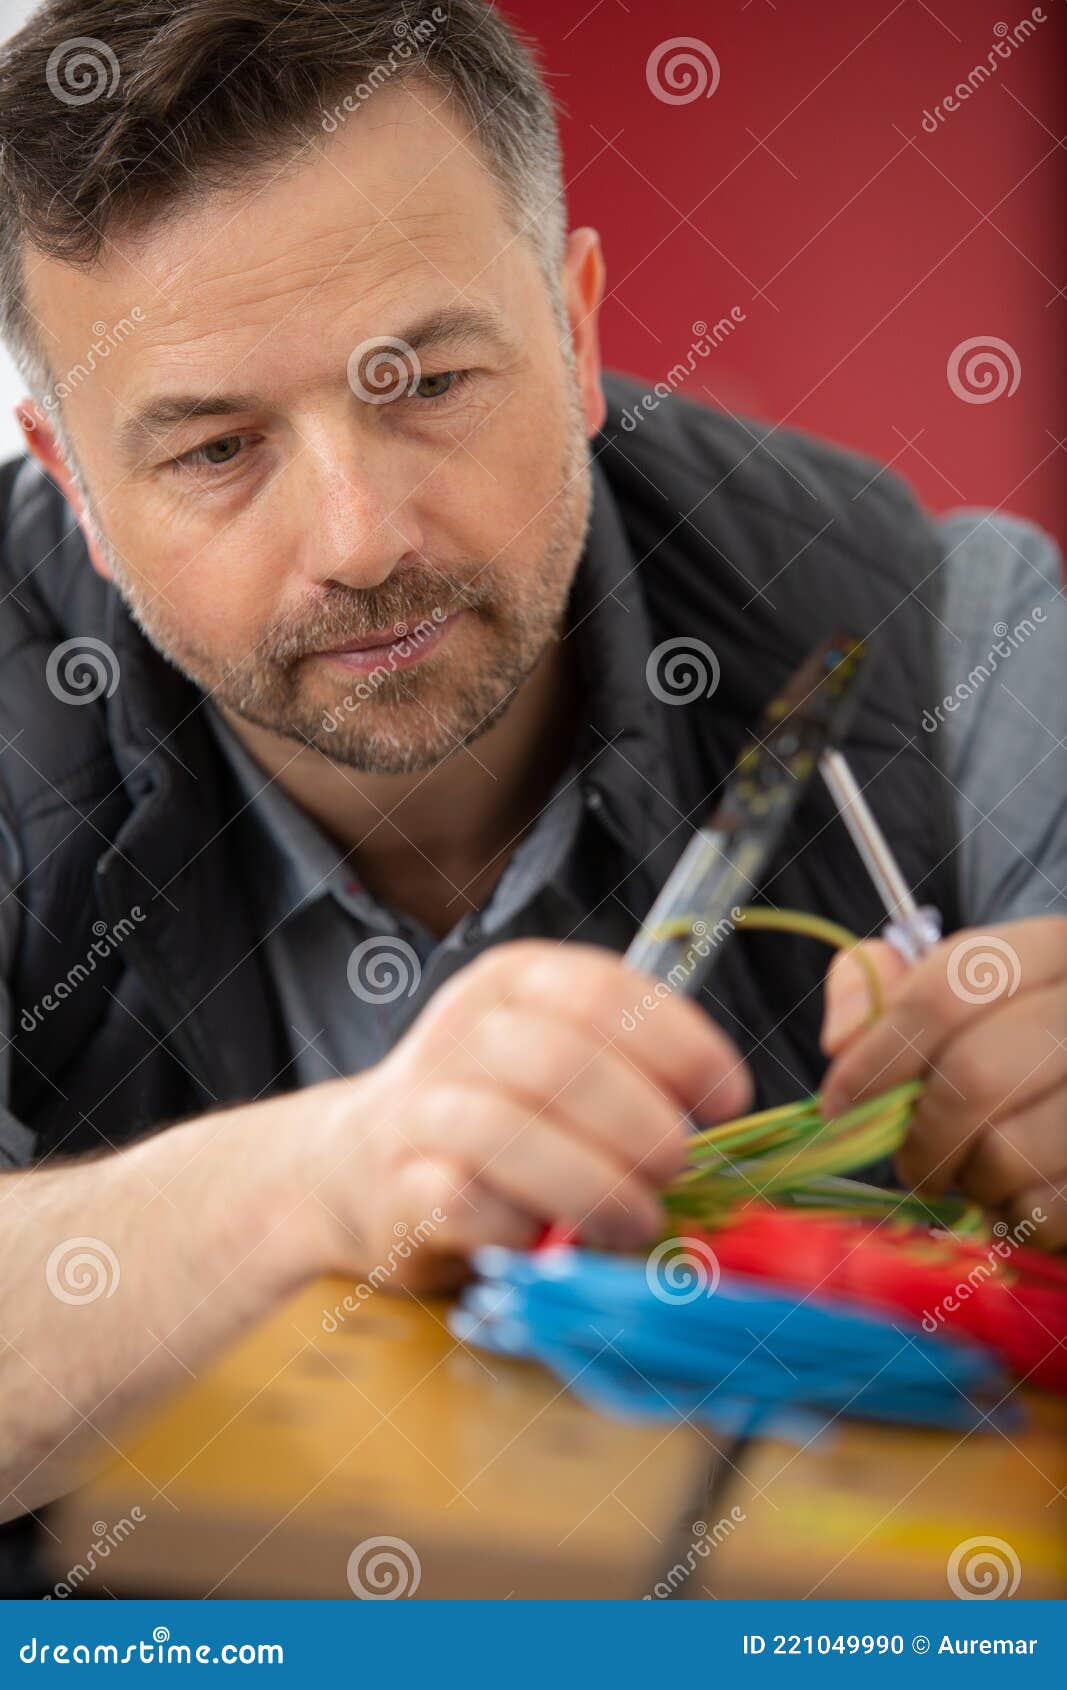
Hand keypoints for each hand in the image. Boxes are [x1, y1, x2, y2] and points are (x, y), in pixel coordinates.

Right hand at [312, 940, 751, 1288]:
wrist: (357, 1167)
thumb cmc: (493, 1110)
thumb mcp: (558, 1053)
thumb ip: (631, 1063)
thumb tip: (727, 1112)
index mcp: (515, 981)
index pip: (605, 993)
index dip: (681, 1047)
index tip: (725, 1100)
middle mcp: (464, 1031)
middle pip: (562, 1061)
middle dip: (641, 1125)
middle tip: (676, 1169)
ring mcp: (422, 1109)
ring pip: (510, 1133)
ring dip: (595, 1187)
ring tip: (636, 1220)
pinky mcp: (398, 1189)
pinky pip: (466, 1203)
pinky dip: (524, 1228)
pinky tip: (549, 1239)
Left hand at [820, 917, 1066, 1246]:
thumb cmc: (993, 1031)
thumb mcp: (938, 983)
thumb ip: (875, 987)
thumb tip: (842, 1040)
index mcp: (1050, 948)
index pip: (946, 992)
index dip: (877, 1056)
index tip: (838, 1106)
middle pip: (974, 1076)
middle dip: (920, 1135)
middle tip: (908, 1160)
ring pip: (1008, 1151)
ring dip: (968, 1178)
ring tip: (972, 1169)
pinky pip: (1042, 1206)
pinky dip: (1013, 1212)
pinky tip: (1018, 1189)